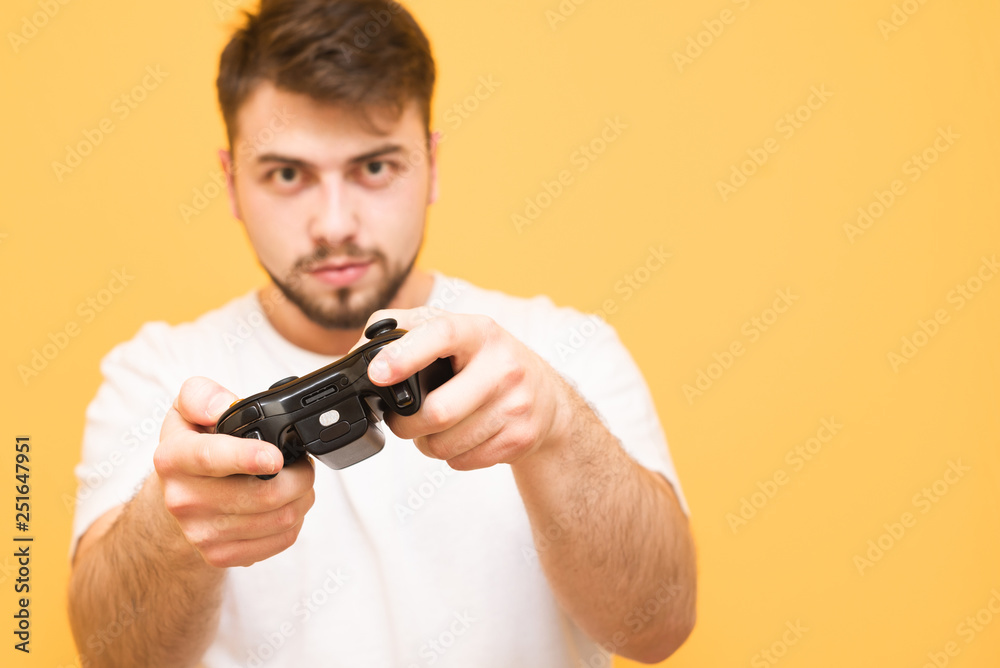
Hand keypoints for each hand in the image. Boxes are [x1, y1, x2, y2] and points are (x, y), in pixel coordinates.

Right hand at [153, 376, 315, 567]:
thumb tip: (224, 406)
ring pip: (279, 519)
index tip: (276, 457)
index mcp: (174, 458)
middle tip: (301, 464)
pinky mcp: (220, 556)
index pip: (211, 459)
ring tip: (296, 482)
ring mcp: (201, 533)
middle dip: (299, 476)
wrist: (176, 497)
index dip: (247, 458)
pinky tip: (285, 505)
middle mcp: (183, 500)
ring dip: (302, 498)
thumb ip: (201, 395)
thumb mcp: (186, 409)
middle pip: (262, 495)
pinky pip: (279, 541)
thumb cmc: (192, 447)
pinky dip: (294, 521)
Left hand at [363, 308, 571, 470]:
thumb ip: (404, 330)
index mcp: (479, 331)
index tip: (377, 373)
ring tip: (436, 427)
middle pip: (437, 412)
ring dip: (427, 443)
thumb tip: (358, 351)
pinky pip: (462, 461)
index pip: (442, 334)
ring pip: (445, 444)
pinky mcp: (521, 438)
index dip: (405, 355)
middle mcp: (504, 365)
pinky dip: (451, 455)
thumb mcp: (455, 333)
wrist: (546, 398)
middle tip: (402, 419)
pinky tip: (461, 437)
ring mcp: (516, 404)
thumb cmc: (486, 362)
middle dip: (406, 424)